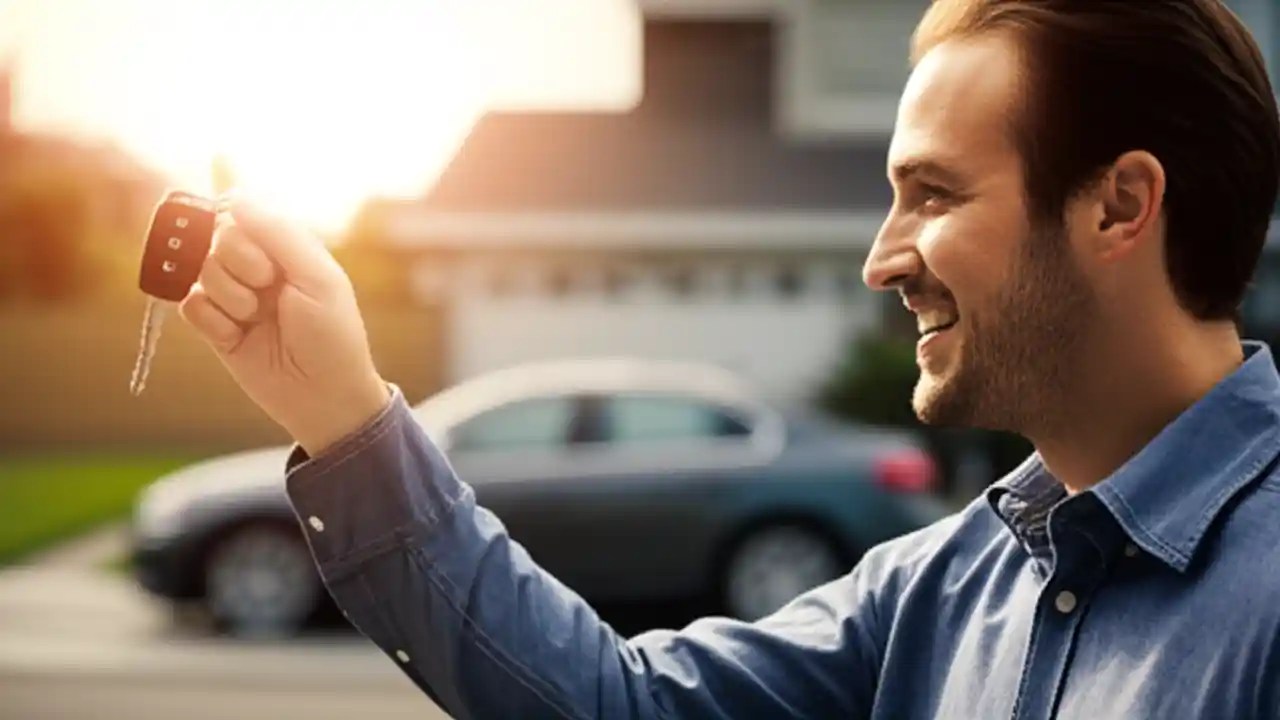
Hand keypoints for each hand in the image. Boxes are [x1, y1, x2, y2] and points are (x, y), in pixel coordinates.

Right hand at [179, 196, 390, 455]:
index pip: (241, 208)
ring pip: (199, 270)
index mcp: (284, 246)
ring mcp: (233, 295)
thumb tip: (235, 197)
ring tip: (258, 317)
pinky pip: (189, 305)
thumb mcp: (318, 277)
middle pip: (214, 235)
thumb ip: (279, 234)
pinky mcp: (215, 326)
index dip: (234, 210)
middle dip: (239, 260)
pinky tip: (237, 335)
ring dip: (229, 295)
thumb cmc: (332, 334)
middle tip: (267, 285)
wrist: (323, 396)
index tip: (242, 210)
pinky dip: (212, 321)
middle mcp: (256, 265)